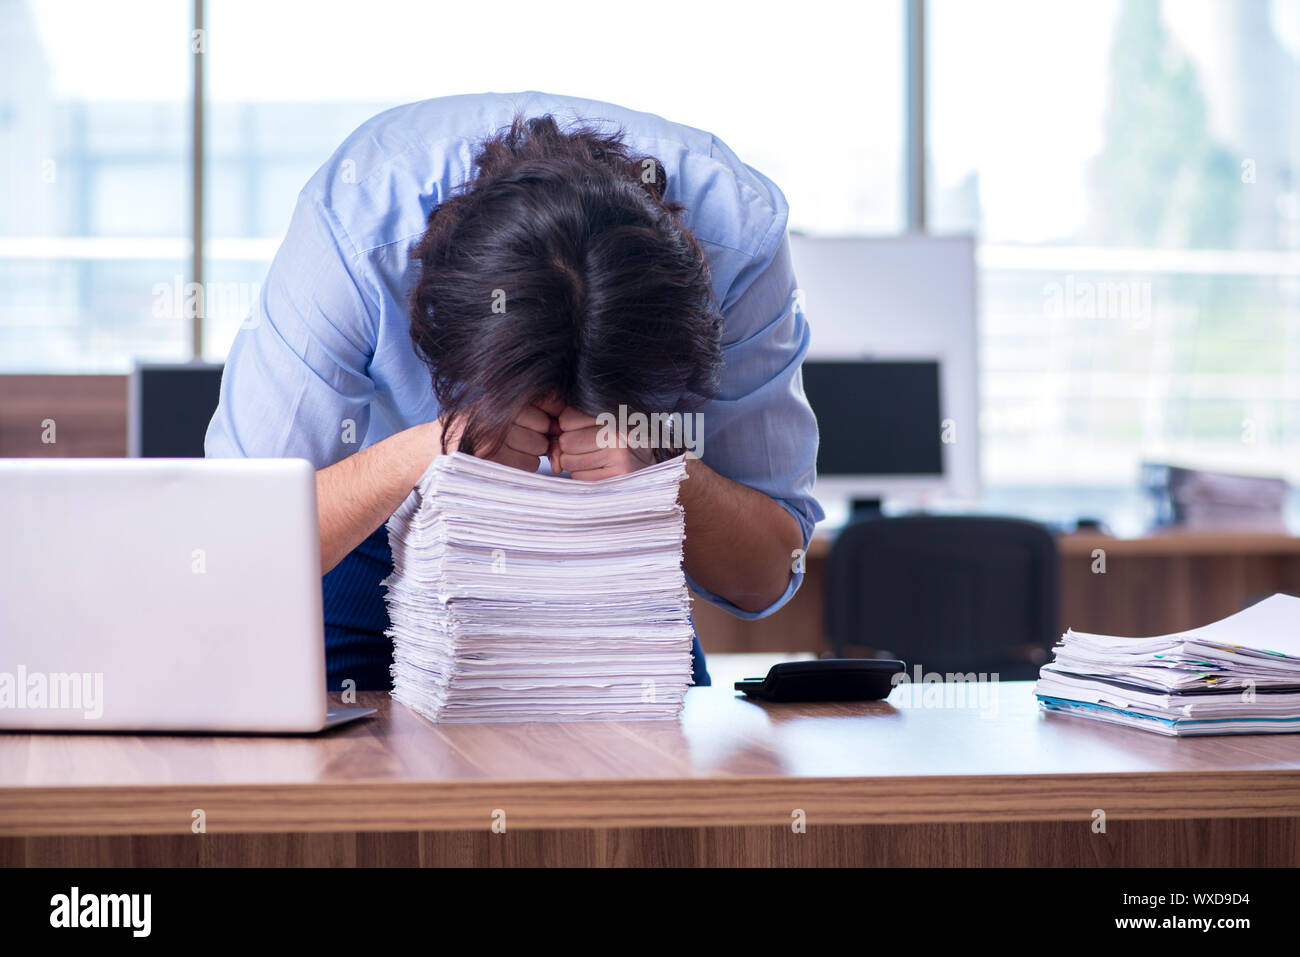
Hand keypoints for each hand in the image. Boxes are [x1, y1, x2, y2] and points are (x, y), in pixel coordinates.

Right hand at [442, 396, 563, 472]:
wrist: (432, 448)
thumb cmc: (470, 428)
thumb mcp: (492, 408)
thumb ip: (526, 410)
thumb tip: (559, 425)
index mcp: (500, 400)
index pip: (544, 410)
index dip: (542, 422)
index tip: (528, 426)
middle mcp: (498, 416)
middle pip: (544, 431)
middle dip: (536, 438)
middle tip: (515, 440)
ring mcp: (496, 440)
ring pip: (539, 450)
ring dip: (529, 454)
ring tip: (507, 450)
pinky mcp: (494, 461)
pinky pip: (529, 466)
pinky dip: (521, 467)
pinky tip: (504, 461)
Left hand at [550, 406, 653, 480]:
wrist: (652, 459)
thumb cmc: (619, 439)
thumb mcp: (600, 422)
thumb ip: (570, 428)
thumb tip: (553, 457)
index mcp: (612, 413)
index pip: (567, 419)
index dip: (568, 427)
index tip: (582, 429)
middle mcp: (617, 433)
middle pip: (566, 441)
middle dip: (570, 447)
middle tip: (589, 446)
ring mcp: (619, 456)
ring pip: (569, 461)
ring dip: (576, 462)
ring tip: (595, 458)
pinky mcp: (618, 476)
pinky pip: (579, 477)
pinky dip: (584, 475)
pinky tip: (600, 469)